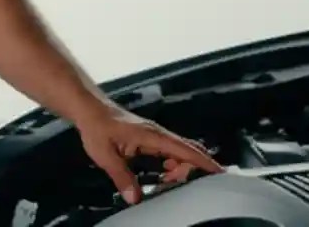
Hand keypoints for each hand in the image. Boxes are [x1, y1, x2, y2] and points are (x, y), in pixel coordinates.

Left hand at [76, 107, 222, 204]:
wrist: (88, 109)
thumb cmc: (96, 127)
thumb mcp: (105, 155)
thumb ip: (121, 176)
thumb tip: (135, 198)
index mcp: (152, 135)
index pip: (185, 149)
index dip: (204, 162)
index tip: (220, 173)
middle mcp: (158, 134)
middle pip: (187, 151)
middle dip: (193, 169)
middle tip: (186, 187)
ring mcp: (154, 135)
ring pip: (178, 152)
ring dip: (181, 168)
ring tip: (171, 184)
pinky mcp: (149, 138)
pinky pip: (169, 152)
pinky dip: (172, 164)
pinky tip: (164, 176)